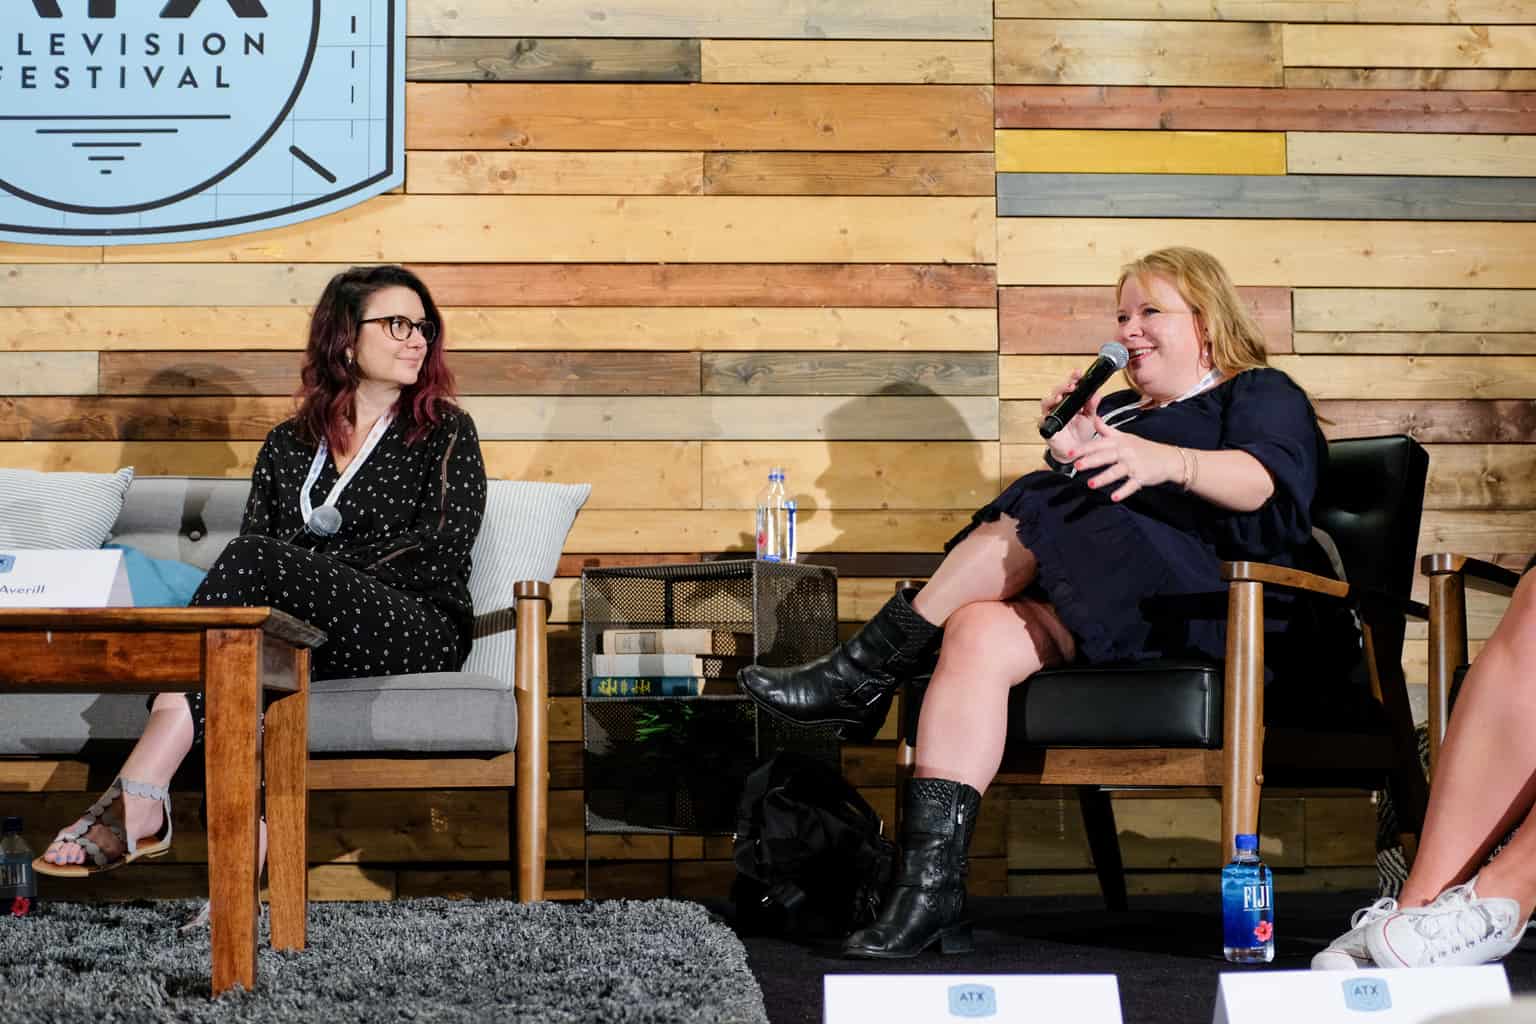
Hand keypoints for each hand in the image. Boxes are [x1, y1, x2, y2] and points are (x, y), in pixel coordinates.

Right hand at [1039, 370, 1102, 460]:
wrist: (1076, 452)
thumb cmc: (1080, 433)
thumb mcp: (1090, 418)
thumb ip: (1092, 406)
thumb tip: (1096, 394)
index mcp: (1069, 401)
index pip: (1069, 386)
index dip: (1073, 378)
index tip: (1079, 373)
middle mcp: (1058, 406)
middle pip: (1056, 391)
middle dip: (1063, 386)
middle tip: (1072, 386)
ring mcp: (1051, 416)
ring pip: (1046, 403)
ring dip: (1052, 398)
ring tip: (1060, 397)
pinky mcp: (1046, 428)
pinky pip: (1041, 421)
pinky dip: (1043, 418)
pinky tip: (1048, 415)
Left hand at [1069, 414, 1183, 501]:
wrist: (1168, 458)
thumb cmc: (1144, 448)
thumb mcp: (1125, 437)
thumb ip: (1107, 430)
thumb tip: (1093, 419)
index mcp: (1119, 442)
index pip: (1098, 444)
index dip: (1083, 448)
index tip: (1070, 453)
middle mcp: (1125, 452)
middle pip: (1106, 456)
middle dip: (1091, 460)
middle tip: (1076, 466)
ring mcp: (1134, 465)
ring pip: (1117, 471)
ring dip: (1104, 478)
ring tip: (1091, 484)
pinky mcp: (1142, 477)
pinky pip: (1132, 485)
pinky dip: (1123, 491)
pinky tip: (1114, 498)